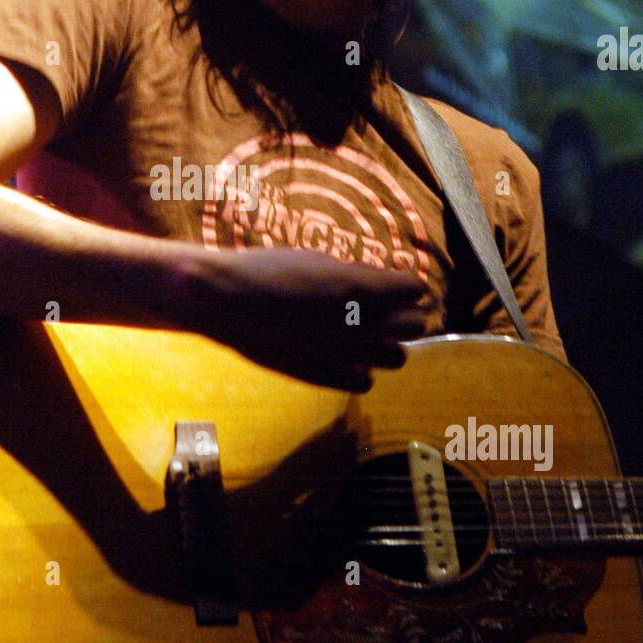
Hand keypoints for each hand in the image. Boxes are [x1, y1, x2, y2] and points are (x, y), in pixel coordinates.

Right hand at [186, 246, 429, 390]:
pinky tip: (343, 356)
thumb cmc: (269, 269)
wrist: (227, 300)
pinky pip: (365, 382)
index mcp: (363, 288)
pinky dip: (360, 369)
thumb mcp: (319, 260)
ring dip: (387, 344)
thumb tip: (378, 284)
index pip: (415, 289)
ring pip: (398, 358)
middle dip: (404, 314)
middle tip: (385, 307)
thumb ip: (356, 276)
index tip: (392, 282)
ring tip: (366, 334)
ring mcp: (346, 355)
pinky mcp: (325, 377)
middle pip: (416, 325)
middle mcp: (363, 325)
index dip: (404, 284)